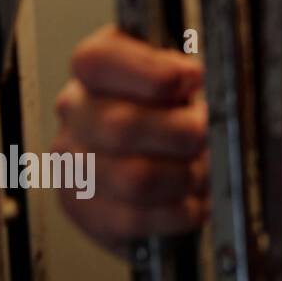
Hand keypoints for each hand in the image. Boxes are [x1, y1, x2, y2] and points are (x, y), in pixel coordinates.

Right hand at [52, 25, 208, 256]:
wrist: (164, 167)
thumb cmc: (177, 112)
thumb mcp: (185, 79)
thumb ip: (187, 74)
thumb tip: (200, 79)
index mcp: (97, 69)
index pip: (97, 61)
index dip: (150, 71)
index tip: (194, 78)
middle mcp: (77, 113)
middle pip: (121, 127)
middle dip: (182, 134)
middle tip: (207, 136)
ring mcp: (74, 164)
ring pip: (134, 178)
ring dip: (184, 177)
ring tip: (204, 171)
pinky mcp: (84, 210)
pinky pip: (136, 219)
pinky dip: (178, 212)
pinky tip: (193, 201)